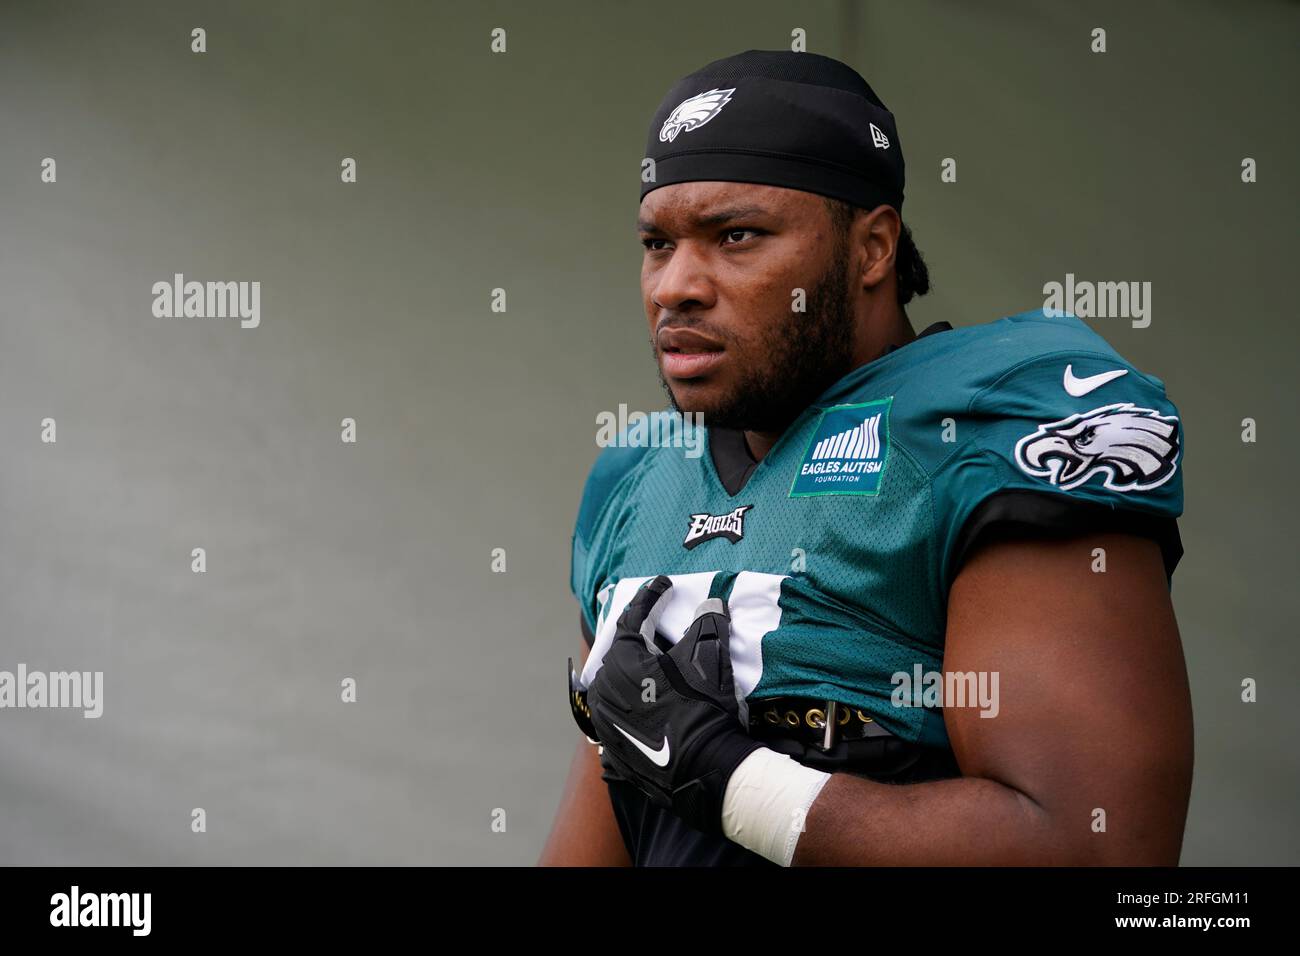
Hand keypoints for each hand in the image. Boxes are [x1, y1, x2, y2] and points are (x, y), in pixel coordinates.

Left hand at [585, 575, 765, 834]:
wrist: (704, 770)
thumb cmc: (704, 708)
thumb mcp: (710, 658)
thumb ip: (708, 624)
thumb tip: (711, 603)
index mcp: (623, 661)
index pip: (634, 618)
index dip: (650, 597)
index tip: (663, 585)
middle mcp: (604, 688)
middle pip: (620, 651)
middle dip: (638, 636)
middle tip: (657, 626)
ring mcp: (605, 721)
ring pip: (613, 684)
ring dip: (630, 672)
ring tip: (650, 667)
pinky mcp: (611, 747)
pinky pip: (616, 716)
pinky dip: (629, 705)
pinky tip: (644, 703)